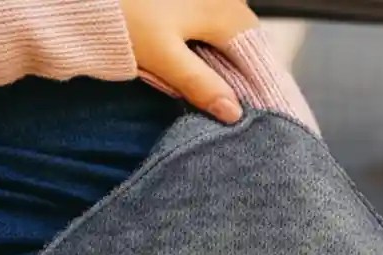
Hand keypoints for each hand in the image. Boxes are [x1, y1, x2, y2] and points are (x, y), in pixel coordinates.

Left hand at [121, 0, 258, 122]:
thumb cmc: (126, 17)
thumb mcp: (164, 57)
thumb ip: (201, 84)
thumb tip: (233, 113)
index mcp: (226, 13)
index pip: (257, 56)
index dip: (256, 85)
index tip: (250, 113)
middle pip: (242, 42)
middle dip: (238, 72)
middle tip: (228, 105)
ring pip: (225, 31)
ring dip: (221, 58)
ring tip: (211, 87)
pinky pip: (208, 21)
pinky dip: (205, 43)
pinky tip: (192, 59)